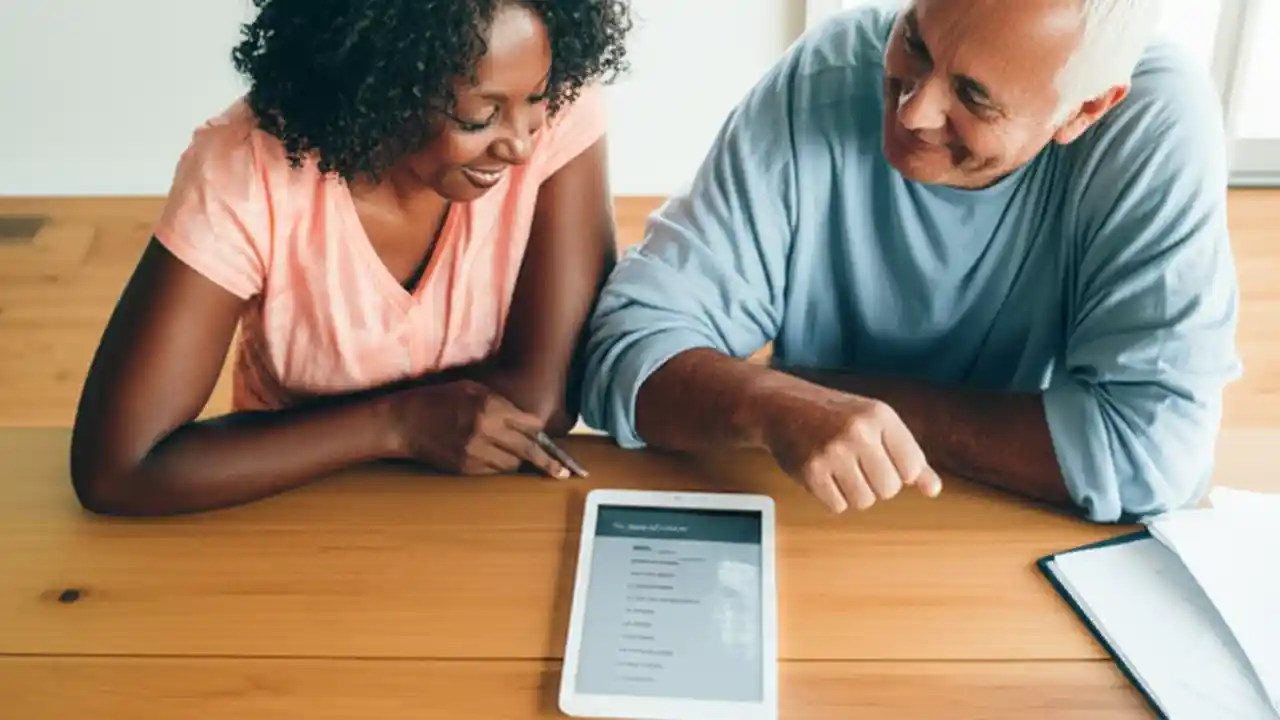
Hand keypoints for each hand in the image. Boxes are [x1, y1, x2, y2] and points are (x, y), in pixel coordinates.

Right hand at [387, 380, 569, 478]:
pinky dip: (499, 465)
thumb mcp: (472, 390)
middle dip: (548, 462)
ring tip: (515, 454)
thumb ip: (502, 404)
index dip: (540, 432)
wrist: (405, 422)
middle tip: (565, 472)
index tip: (551, 440)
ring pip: (511, 464)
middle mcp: (484, 432)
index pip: (528, 425)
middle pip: (527, 450)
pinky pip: (493, 472)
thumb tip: (529, 421)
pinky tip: (493, 456)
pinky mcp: (465, 468)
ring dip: (518, 460)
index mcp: (488, 408)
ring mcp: (474, 453)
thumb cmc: (439, 400)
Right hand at [762, 388, 942, 512]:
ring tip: (840, 470)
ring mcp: (833, 452)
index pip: (911, 468)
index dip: (898, 472)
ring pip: (864, 501)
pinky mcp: (811, 471)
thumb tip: (933, 490)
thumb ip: (908, 455)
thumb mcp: (876, 423)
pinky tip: (824, 475)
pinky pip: (838, 506)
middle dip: (875, 484)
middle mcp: (859, 431)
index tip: (881, 460)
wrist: (782, 406)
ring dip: (854, 493)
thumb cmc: (835, 416)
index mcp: (880, 416)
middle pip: (889, 490)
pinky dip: (833, 497)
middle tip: (857, 465)